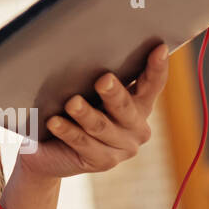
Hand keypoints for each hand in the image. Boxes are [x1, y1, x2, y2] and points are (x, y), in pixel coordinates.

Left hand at [16, 44, 168, 179]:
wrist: (49, 149)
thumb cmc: (68, 110)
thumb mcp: (83, 91)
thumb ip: (91, 76)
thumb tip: (80, 50)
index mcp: (138, 103)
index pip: (151, 84)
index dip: (156, 67)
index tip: (158, 47)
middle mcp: (136, 126)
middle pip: (126, 106)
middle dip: (115, 93)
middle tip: (103, 79)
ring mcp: (122, 147)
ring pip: (102, 126)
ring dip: (86, 114)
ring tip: (72, 102)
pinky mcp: (102, 162)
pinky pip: (83, 143)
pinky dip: (68, 131)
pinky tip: (54, 122)